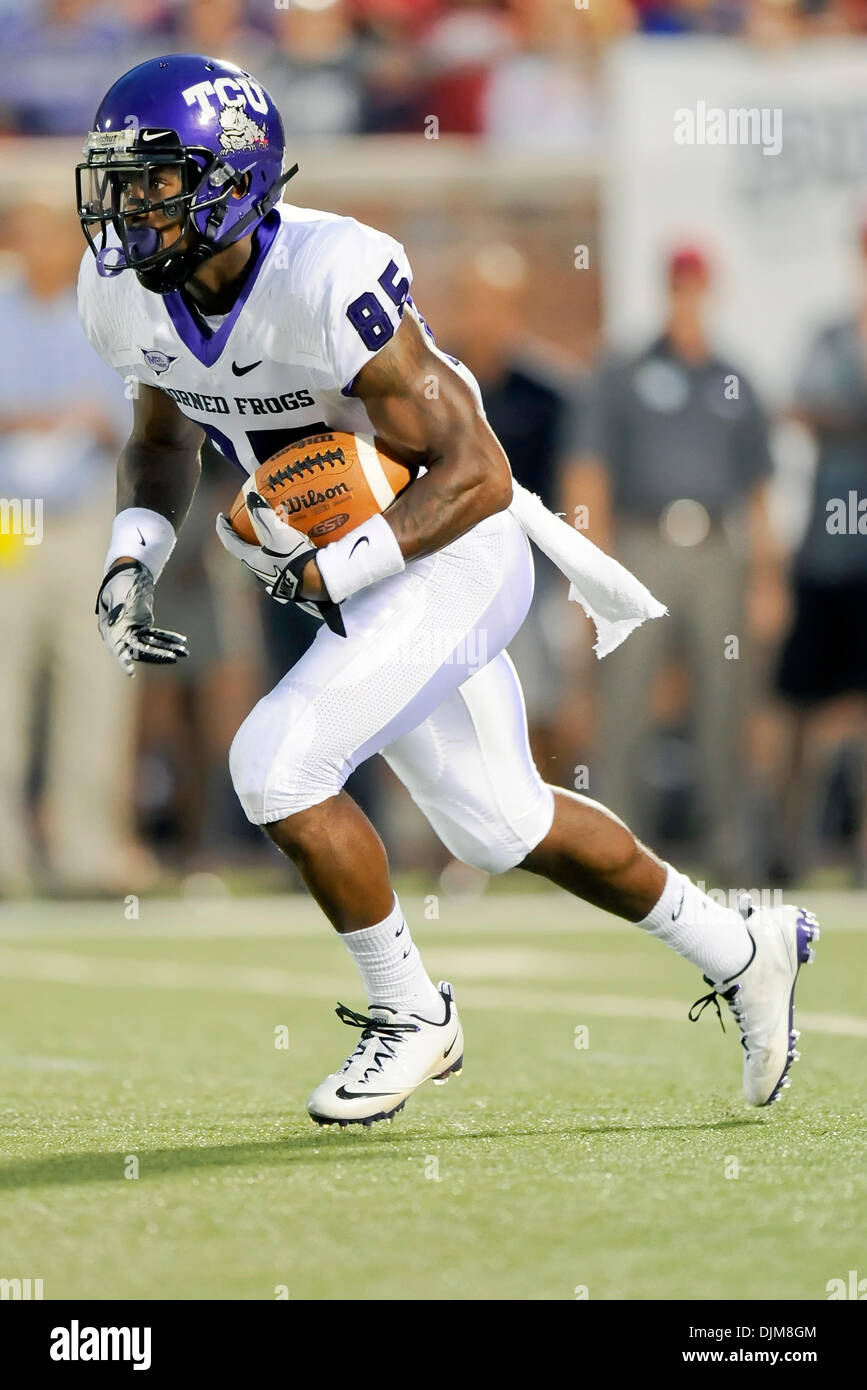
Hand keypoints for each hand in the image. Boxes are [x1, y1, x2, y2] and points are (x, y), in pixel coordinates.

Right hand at [95, 560, 187, 676]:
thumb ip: (116, 607)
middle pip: (139, 650)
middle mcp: (120, 634)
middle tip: (172, 658)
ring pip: (150, 645)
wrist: (126, 574)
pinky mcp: (143, 627)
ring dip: (166, 649)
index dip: (123, 660)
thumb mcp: (116, 593)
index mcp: (110, 628)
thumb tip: (115, 620)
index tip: (131, 673)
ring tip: (183, 653)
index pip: (116, 648)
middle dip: (156, 655)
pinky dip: (168, 639)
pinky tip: (181, 642)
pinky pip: (157, 636)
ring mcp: (132, 631)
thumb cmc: (119, 582)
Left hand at [215, 491, 320, 602]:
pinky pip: (273, 565)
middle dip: (240, 538)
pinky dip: (271, 556)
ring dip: (256, 547)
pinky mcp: (284, 580)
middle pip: (243, 551)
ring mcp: (271, 577)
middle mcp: (257, 570)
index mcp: (251, 559)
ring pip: (258, 559)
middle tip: (241, 526)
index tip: (221, 517)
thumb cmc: (292, 557)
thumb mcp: (278, 533)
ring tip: (261, 537)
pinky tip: (276, 557)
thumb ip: (264, 515)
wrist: (314, 580)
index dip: (223, 528)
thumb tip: (251, 498)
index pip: (230, 542)